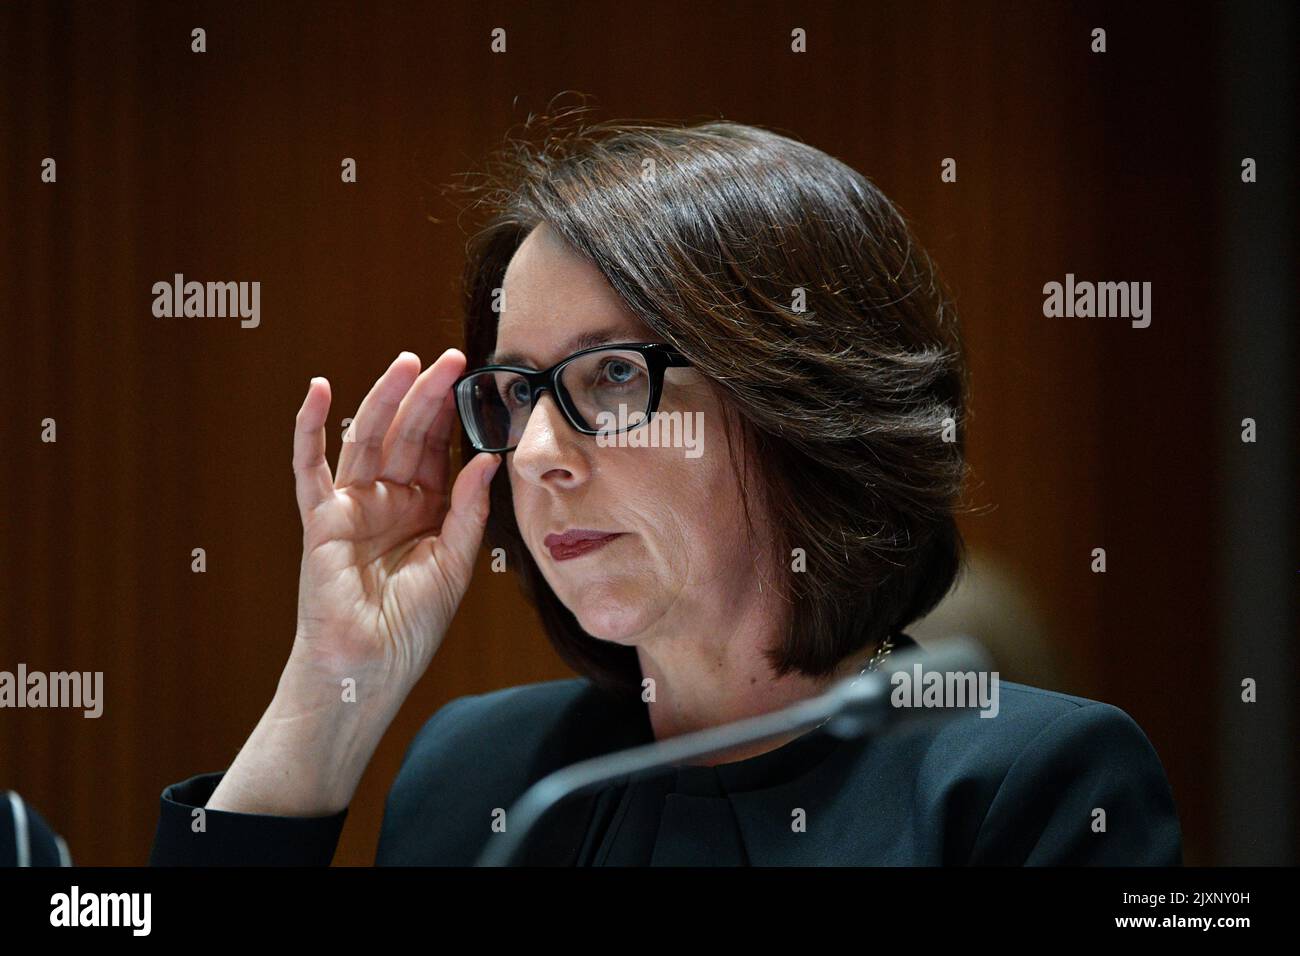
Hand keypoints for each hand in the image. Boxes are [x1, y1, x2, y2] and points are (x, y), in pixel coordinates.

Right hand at [289, 350, 499, 693]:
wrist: (370, 666)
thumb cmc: (412, 625)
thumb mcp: (455, 563)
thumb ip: (469, 510)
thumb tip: (488, 459)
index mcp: (424, 510)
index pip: (439, 451)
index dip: (455, 416)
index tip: (477, 380)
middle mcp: (389, 500)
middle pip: (408, 435)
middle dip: (428, 395)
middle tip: (451, 358)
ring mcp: (353, 505)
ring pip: (368, 438)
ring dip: (386, 398)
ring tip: (408, 362)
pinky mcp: (321, 517)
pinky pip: (310, 467)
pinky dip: (310, 428)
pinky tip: (319, 391)